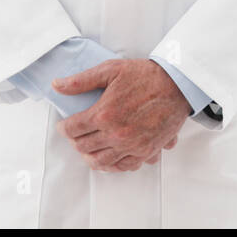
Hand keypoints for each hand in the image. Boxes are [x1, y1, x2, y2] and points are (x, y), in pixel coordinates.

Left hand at [54, 59, 189, 172]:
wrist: (178, 84)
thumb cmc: (147, 75)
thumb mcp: (111, 70)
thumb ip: (81, 81)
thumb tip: (57, 86)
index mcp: (104, 114)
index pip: (72, 129)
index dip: (64, 127)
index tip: (65, 124)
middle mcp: (116, 134)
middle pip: (83, 147)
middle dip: (75, 141)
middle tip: (76, 135)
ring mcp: (131, 145)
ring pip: (100, 161)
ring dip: (90, 157)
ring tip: (89, 150)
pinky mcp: (146, 150)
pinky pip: (124, 166)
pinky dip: (113, 165)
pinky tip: (110, 157)